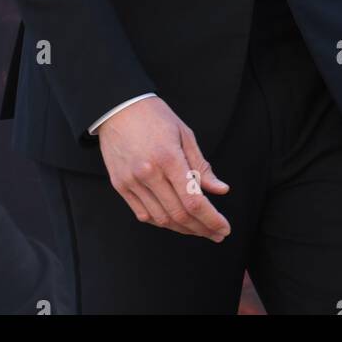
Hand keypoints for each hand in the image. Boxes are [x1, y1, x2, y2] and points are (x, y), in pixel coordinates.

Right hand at [97, 95, 231, 240]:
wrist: (118, 107)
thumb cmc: (153, 116)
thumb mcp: (184, 134)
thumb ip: (201, 166)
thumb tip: (220, 190)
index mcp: (168, 157)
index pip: (193, 200)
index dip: (211, 219)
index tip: (224, 228)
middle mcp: (148, 173)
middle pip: (179, 214)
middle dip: (202, 228)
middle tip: (216, 233)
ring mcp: (131, 181)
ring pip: (161, 219)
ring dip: (183, 229)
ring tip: (199, 228)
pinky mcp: (120, 185)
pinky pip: (143, 214)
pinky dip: (161, 221)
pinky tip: (175, 221)